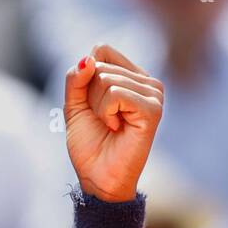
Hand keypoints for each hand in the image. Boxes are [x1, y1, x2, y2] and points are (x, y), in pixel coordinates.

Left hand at [63, 43, 163, 201]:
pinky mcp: (153, 109)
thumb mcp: (74, 105)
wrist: (97, 177)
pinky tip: (117, 128)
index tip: (93, 105)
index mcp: (132, 76)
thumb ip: (76, 78)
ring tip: (111, 126)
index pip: (102, 50)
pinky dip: (105, 113)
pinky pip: (114, 94)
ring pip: (106, 79)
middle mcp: (147, 81)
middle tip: (103, 121)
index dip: (86, 78)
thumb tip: (88, 59)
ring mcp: (153, 93)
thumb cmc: (90, 145)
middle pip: (100, 65)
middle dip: (89, 97)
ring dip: (97, 107)